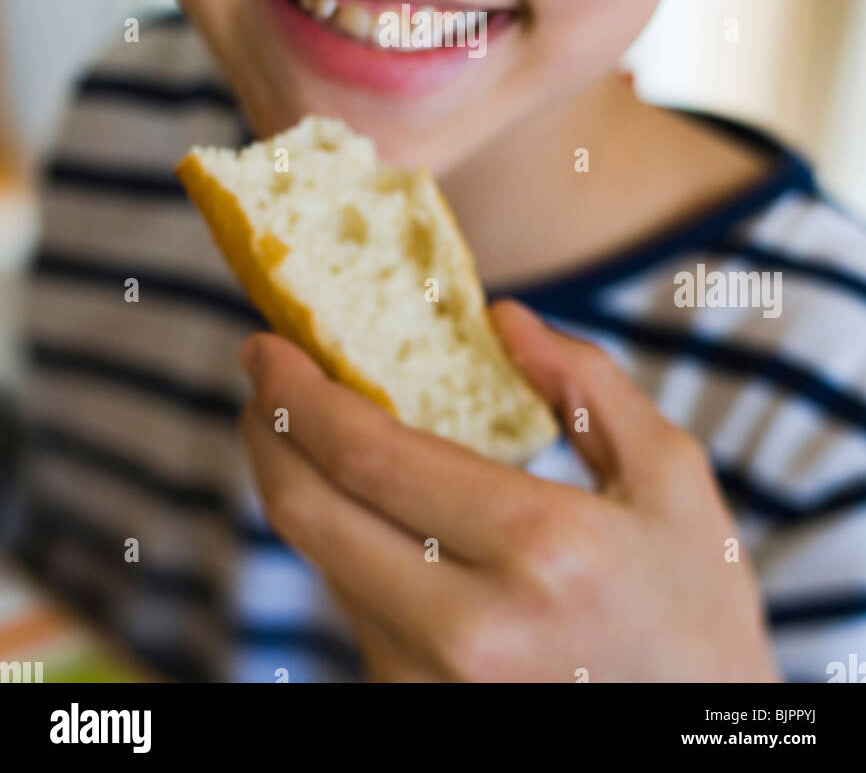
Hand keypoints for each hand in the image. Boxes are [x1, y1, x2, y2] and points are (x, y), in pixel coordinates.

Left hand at [238, 299, 779, 682]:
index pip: (369, 455)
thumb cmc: (697, 615)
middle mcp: (469, 629)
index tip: (268, 348)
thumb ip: (588, 387)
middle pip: (310, 514)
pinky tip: (366, 511)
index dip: (298, 393)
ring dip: (302, 486)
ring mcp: (432, 685)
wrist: (699, 750)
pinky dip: (343, 546)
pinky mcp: (413, 713)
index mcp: (540, 549)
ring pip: (324, 564)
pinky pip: (353, 611)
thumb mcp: (672, 482)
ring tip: (312, 431)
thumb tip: (504, 318)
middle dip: (266, 432)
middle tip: (260, 378)